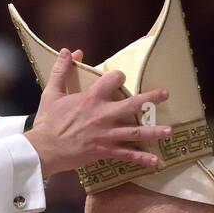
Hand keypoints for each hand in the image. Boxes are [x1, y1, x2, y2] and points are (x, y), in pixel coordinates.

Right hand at [25, 48, 172, 175]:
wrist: (43, 149)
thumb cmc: (47, 122)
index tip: (120, 78)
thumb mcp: (51, 93)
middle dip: (151, 98)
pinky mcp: (104, 151)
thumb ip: (61, 71)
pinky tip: (155, 161)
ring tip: (170, 131)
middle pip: (132, 105)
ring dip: (154, 132)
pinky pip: (126, 155)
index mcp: (91, 99)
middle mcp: (103, 115)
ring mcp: (106, 134)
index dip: (118, 76)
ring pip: (135, 132)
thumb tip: (69, 51)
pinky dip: (141, 159)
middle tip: (165, 94)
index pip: (112, 80)